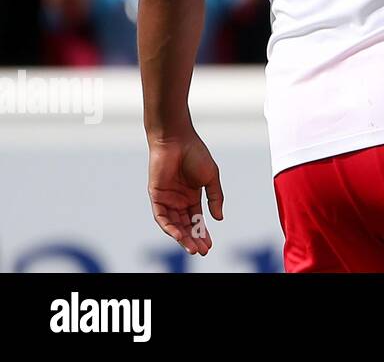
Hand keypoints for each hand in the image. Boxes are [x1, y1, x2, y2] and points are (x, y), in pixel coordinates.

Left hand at [147, 128, 224, 255]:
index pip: (197, 220)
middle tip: (202, 251)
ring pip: (174, 224)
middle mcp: (179, 200)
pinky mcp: (156, 196)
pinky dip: (170, 227)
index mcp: (193, 196)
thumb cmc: (196, 154)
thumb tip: (219, 219)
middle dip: (193, 239)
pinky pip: (161, 216)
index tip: (210, 246)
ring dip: (182, 237)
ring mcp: (167, 199)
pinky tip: (179, 235)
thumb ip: (215, 198)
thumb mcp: (211, 178)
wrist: (177, 140)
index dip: (203, 233)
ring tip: (192, 248)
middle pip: (186, 225)